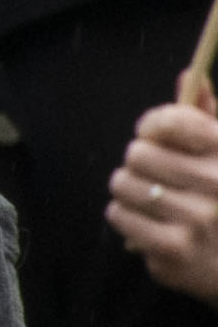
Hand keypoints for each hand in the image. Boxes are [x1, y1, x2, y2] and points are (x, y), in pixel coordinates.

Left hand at [105, 95, 217, 303]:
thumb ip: (205, 118)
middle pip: (138, 153)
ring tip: (154, 202)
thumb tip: (190, 76)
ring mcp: (196, 220)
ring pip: (122, 183)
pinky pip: (119, 215)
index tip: (154, 137)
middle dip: (140, 165)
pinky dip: (126, 218)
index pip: (171, 121)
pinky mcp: (174, 251)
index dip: (151, 126)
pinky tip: (150, 225)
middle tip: (157, 178)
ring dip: (130, 192)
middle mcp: (216, 185)